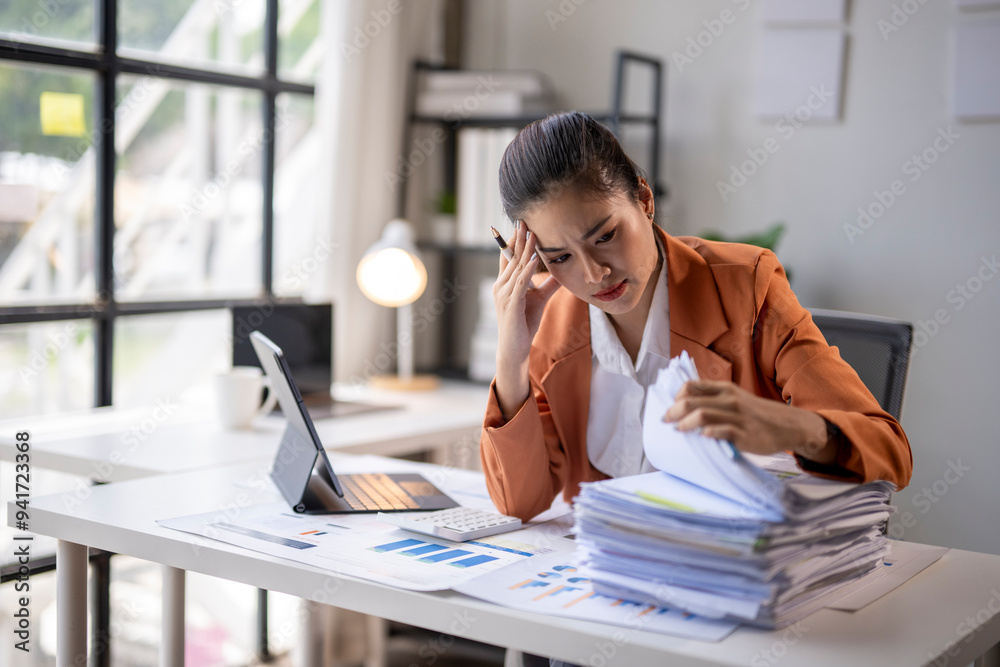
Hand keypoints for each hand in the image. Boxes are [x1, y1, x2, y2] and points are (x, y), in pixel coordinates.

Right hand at [493, 222, 559, 418]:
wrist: (515, 349)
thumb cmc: (524, 324)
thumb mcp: (539, 299)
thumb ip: (548, 285)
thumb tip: (561, 272)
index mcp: (504, 284)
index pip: (507, 258)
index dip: (513, 242)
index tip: (522, 226)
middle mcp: (500, 286)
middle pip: (510, 258)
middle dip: (518, 239)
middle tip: (524, 221)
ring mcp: (503, 295)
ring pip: (516, 267)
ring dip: (524, 250)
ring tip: (532, 234)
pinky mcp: (511, 304)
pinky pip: (520, 282)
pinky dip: (527, 269)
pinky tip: (534, 259)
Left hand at [663, 380, 837, 463]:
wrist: (787, 425)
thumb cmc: (755, 413)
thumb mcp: (734, 398)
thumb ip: (713, 400)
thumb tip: (683, 406)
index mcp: (724, 389)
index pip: (691, 386)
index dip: (676, 396)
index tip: (670, 408)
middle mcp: (729, 400)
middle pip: (691, 401)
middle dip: (673, 412)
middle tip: (665, 421)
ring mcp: (737, 416)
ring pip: (703, 415)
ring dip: (685, 423)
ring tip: (679, 430)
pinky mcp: (745, 434)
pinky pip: (723, 431)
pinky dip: (709, 433)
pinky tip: (702, 437)